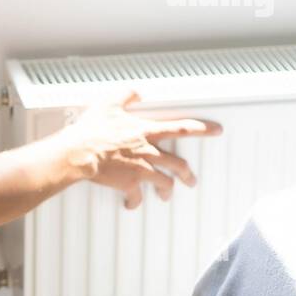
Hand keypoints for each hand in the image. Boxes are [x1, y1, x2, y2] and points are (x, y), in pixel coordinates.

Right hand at [53, 91, 222, 208]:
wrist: (78, 153)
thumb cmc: (90, 130)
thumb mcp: (107, 105)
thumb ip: (125, 96)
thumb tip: (136, 91)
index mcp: (145, 131)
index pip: (182, 128)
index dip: (203, 129)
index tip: (217, 131)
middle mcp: (148, 152)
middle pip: (178, 164)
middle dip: (187, 174)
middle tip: (191, 179)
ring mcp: (140, 170)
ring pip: (164, 183)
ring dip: (166, 190)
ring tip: (166, 195)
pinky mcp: (128, 184)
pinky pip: (137, 197)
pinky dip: (135, 202)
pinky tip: (132, 204)